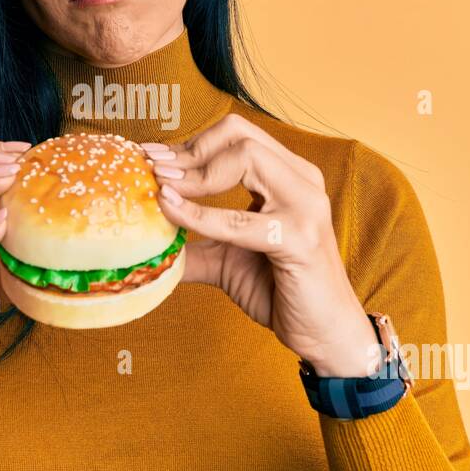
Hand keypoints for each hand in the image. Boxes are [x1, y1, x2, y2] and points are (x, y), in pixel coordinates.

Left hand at [142, 114, 383, 378]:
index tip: (152, 157)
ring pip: (246, 159)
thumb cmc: (281, 291)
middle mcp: (302, 182)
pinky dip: (199, 214)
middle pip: (239, 135)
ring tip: (163, 189)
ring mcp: (305, 207)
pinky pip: (239, 219)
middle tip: (154, 170)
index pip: (237, 135)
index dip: (191, 141)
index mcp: (289, 176)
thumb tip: (145, 241)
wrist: (323, 335)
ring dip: (195, 173)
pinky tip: (172, 212)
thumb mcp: (227, 259)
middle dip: (190, 150)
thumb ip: (193, 243)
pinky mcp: (300, 240)